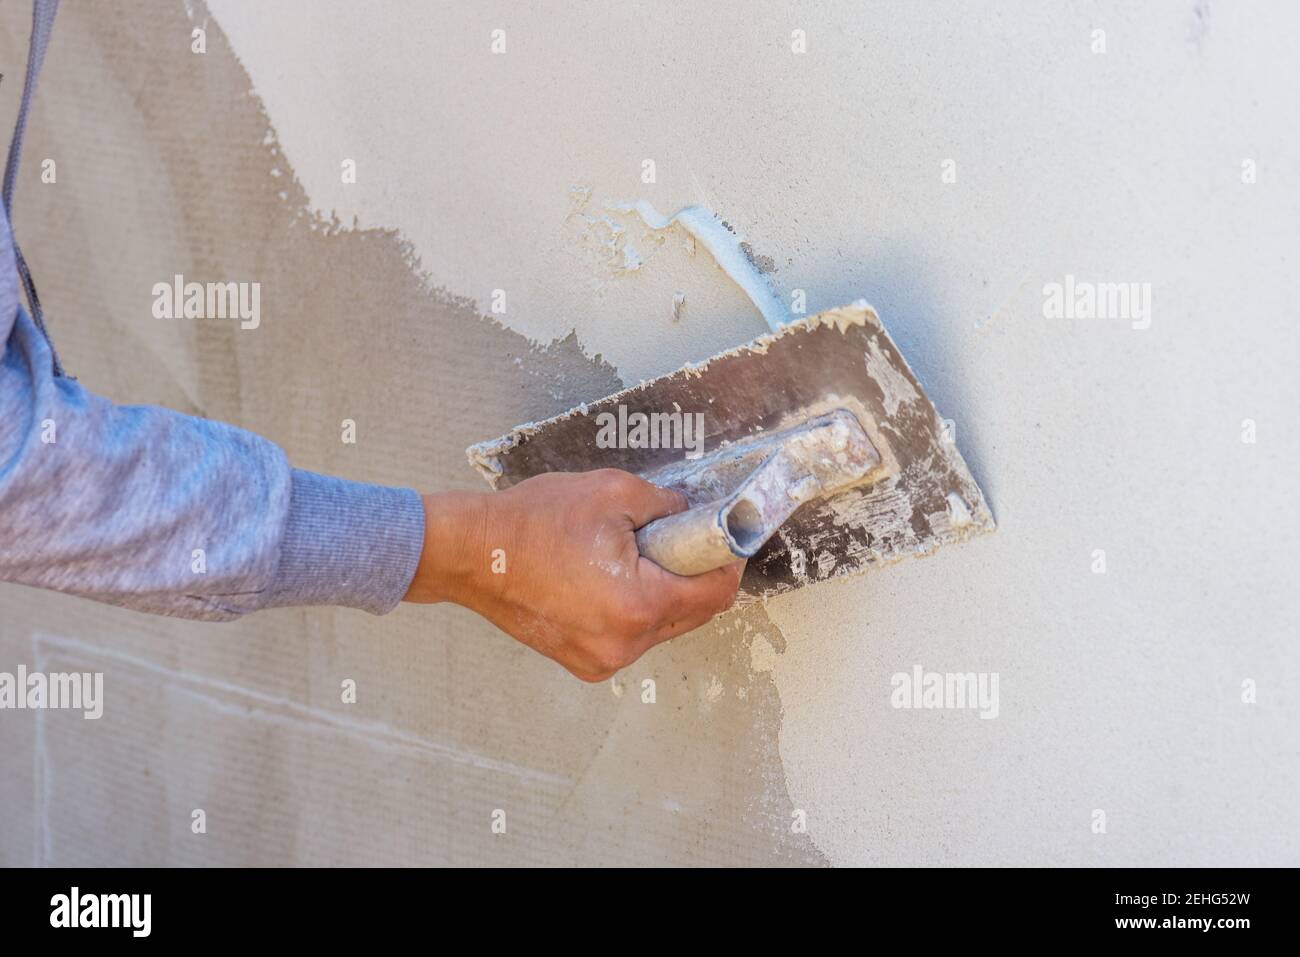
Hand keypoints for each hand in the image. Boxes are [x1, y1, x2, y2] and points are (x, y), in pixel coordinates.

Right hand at [403, 470, 743, 680]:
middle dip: (694, 577)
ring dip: (663, 594)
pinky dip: (633, 610)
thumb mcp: (613, 492)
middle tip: (677, 540)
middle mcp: (623, 644)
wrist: (470, 553)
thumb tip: (692, 516)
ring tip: (633, 557)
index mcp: (638, 606)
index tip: (724, 541)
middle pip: (693, 616)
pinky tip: (609, 578)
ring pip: (662, 628)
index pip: (715, 595)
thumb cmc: (532, 521)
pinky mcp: (582, 662)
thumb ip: (667, 507)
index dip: (727, 564)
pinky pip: (630, 636)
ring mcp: (601, 659)